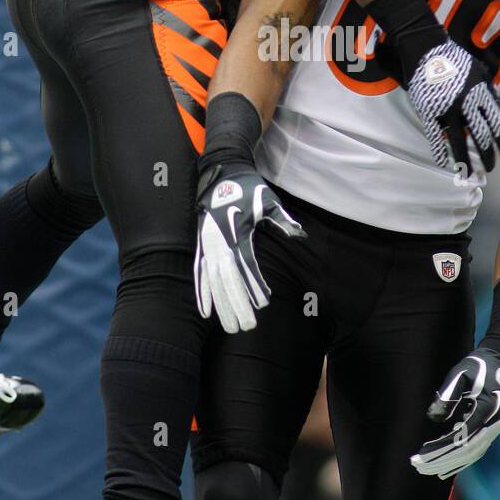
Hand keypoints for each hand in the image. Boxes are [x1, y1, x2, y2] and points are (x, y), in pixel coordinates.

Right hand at [194, 163, 304, 333]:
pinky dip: (202, 293)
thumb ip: (282, 219)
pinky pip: (200, 274)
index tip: (263, 303)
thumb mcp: (268, 200)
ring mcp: (208, 245)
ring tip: (230, 326)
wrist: (222, 172)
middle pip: (228, 280)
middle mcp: (219, 242)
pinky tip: (206, 311)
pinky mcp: (202, 246)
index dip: (253, 285)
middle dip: (236, 304)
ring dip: (221, 305)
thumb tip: (299, 235)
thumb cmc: (249, 188)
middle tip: (246, 326)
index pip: (245, 266)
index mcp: (236, 232)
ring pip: (213, 282)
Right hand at [406, 39, 499, 172]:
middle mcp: (466, 102)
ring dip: (465, 160)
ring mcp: (446, 107)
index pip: (496, 123)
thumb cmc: (455, 59)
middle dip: (488, 155)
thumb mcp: (480, 73)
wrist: (426, 47)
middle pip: (480, 135)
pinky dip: (439, 151)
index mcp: (480, 93)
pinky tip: (444, 163)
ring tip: (470, 175)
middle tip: (491, 169)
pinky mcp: (428, 109)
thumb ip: (492, 96)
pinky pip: (435, 135)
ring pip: (458, 140)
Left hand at [410, 347, 499, 478]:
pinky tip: (445, 470)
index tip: (421, 454)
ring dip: (449, 464)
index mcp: (488, 410)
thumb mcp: (461, 374)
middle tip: (417, 466)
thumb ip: (448, 394)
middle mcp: (494, 425)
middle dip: (441, 460)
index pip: (461, 437)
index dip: (440, 448)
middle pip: (465, 451)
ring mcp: (495, 430)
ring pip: (471, 454)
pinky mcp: (491, 431)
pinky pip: (475, 451)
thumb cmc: (479, 366)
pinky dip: (460, 462)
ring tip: (426, 470)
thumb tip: (434, 417)